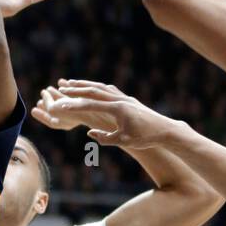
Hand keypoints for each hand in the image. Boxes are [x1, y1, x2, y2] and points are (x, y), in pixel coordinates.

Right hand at [32, 81, 170, 149]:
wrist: (165, 129)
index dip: (75, 105)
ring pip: (101, 88)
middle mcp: (120, 100)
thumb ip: (105, 138)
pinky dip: (97, 88)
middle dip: (76, 90)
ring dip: (85, 85)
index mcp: (117, 110)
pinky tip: (92, 88)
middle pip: (94, 92)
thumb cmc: (145, 138)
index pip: (92, 105)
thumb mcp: (124, 141)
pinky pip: (109, 90)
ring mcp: (125, 98)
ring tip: (71, 84)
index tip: (61, 105)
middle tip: (61, 88)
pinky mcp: (128, 99)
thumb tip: (89, 133)